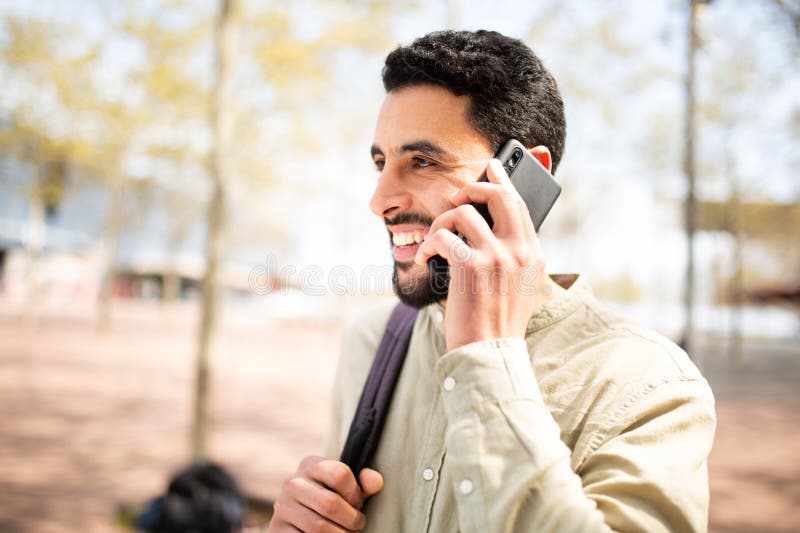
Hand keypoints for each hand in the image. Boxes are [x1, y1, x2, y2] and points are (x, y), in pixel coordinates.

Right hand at [268, 456, 383, 531]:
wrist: (300, 521)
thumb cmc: (333, 501)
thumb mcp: (350, 490)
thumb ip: (365, 483)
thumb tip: (376, 482)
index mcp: (310, 464)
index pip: (339, 473)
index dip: (355, 493)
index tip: (358, 504)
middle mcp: (292, 482)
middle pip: (329, 503)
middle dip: (351, 520)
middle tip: (358, 526)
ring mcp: (281, 506)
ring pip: (318, 527)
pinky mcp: (277, 529)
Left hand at [415, 158, 547, 350]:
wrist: (490, 353)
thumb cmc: (497, 323)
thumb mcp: (517, 287)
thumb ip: (512, 256)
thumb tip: (486, 229)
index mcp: (534, 254)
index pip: (519, 205)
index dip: (503, 181)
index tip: (491, 166)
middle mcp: (520, 250)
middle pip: (498, 195)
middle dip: (472, 188)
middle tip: (454, 197)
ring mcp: (497, 256)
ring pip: (464, 212)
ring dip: (441, 222)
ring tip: (434, 241)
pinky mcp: (472, 266)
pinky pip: (443, 237)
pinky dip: (427, 244)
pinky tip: (423, 258)